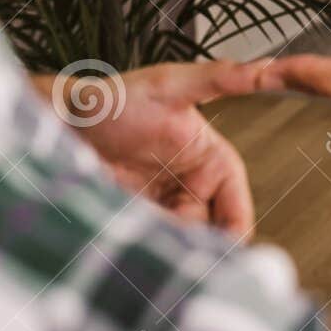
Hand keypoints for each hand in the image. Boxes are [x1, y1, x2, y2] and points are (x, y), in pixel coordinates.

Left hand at [42, 61, 271, 236]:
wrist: (59, 121)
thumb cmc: (115, 96)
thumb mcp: (171, 84)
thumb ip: (221, 77)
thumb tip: (270, 65)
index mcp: (212, 160)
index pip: (236, 205)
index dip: (236, 230)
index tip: (230, 253)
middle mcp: (192, 187)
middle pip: (211, 234)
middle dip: (203, 251)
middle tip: (190, 265)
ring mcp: (164, 206)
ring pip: (183, 245)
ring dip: (175, 254)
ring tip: (156, 250)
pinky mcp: (138, 220)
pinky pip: (154, 246)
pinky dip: (152, 254)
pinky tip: (139, 253)